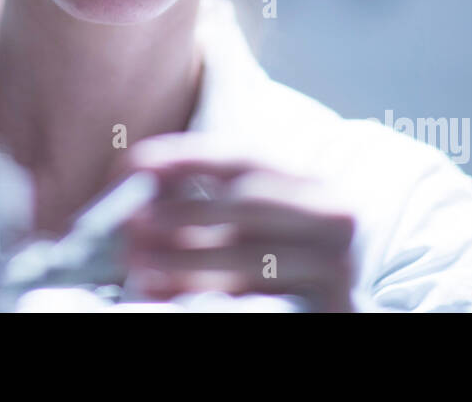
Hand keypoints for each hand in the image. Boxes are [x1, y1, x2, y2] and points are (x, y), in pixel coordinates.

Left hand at [118, 132, 357, 311]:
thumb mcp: (232, 229)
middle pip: (251, 200)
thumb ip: (197, 204)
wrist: (315, 314)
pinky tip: (172, 299)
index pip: (245, 157)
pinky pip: (262, 301)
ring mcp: (340, 260)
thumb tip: (137, 184)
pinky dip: (213, 298)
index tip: (137, 164)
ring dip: (186, 259)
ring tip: (140, 264)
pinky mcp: (334, 302)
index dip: (188, 157)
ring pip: (250, 255)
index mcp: (308, 182)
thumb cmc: (264, 271)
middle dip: (184, 210)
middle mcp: (334, 211)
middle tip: (132, 222)